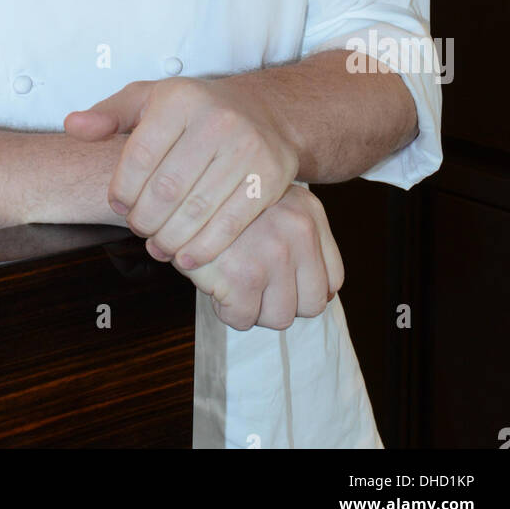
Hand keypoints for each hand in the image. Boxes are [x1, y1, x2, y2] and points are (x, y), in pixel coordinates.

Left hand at [64, 75, 299, 269]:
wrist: (264, 112)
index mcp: (179, 99)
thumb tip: (73, 126)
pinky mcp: (270, 176)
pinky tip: (188, 256)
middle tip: (140, 230)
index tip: (120, 205)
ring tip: (160, 246)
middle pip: (167, 189)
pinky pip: (230, 223)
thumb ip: (108, 114)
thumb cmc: (196, 110)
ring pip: (196, 211)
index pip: (138, 156)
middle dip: (145, 220)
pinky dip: (204, 248)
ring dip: (170, 239)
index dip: (122, 190)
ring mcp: (248, 147)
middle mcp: (217, 119)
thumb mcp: (150, 100)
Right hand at [179, 183, 343, 331]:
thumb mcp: (274, 205)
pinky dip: (227, 310)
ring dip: (254, 308)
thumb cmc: (223, 204)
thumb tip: (325, 294)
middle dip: (281, 301)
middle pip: (311, 304)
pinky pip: (243, 320)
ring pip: (280, 318)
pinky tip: (217, 282)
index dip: (304, 288)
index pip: (332, 279)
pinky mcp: (241, 276)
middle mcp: (298, 231)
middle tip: (254, 282)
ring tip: (235, 280)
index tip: (281, 282)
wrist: (177, 188)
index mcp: (309, 213)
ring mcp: (271, 254)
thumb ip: (300, 240)